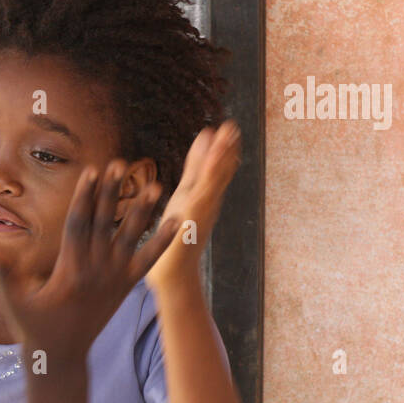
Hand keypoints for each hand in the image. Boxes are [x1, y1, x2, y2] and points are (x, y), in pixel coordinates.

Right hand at [0, 162, 177, 361]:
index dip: (84, 196)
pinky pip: (148, 261)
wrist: (61, 356)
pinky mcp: (125, 287)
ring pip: (131, 239)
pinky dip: (163, 242)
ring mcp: (114, 279)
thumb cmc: (34, 326)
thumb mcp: (15, 300)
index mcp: (70, 270)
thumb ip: (7, 274)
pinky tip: (178, 223)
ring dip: (142, 211)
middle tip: (119, 163)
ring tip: (155, 185)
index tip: (91, 170)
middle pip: (105, 223)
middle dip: (111, 192)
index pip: (79, 224)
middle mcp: (96, 271)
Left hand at [146, 119, 241, 290]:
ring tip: (229, 130)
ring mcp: (204, 207)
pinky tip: (214, 152)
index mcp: (199, 202)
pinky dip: (212, 167)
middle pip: (219, 171)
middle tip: (231, 125)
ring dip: (223, 152)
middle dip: (226, 148)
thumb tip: (180, 202)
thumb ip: (176, 210)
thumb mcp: (178, 216)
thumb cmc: (172, 249)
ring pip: (216, 175)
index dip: (215, 152)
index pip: (210, 173)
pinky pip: (206, 185)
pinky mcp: (197, 211)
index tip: (220, 131)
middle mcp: (205, 203)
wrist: (174, 277)